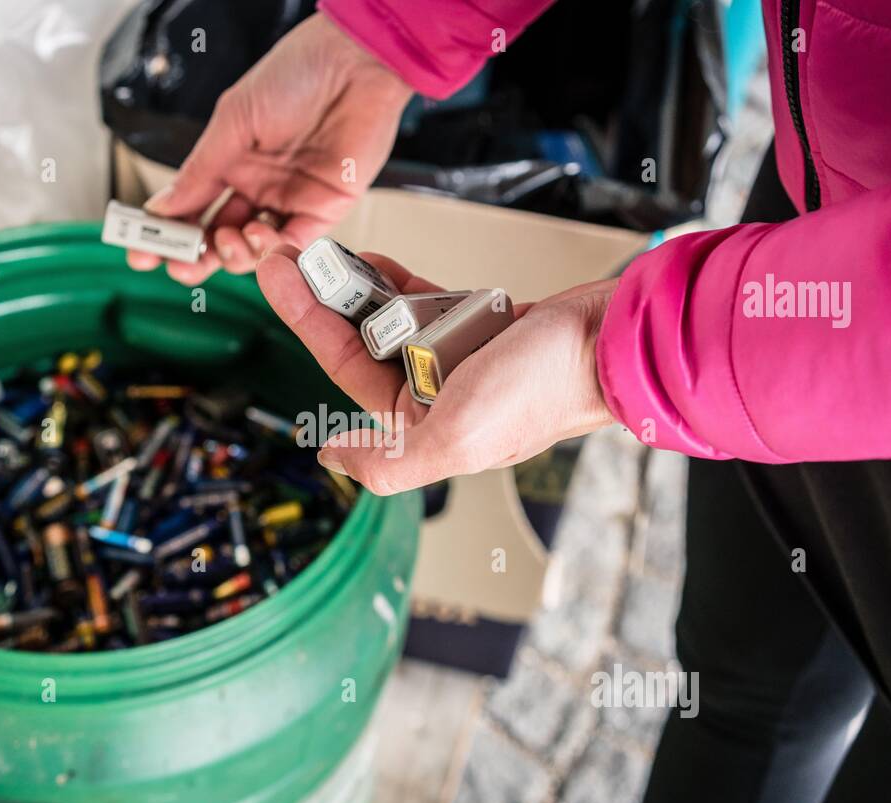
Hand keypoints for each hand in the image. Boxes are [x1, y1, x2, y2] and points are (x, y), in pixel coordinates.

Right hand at [127, 13, 412, 284]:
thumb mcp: (233, 122)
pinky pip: (294, 245)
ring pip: (255, 250)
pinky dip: (273, 252)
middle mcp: (258, 186)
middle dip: (198, 258)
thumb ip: (200, 171)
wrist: (353, 65)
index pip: (191, 209)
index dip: (167, 235)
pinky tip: (259, 240)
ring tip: (229, 237)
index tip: (142, 253)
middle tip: (182, 265)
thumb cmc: (296, 75)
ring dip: (235, 253)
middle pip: (220, 238)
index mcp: (229, 162)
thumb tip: (162, 207)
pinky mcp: (324, 210)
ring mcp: (289, 200)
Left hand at [256, 246, 617, 494]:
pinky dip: (403, 285)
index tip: (279, 278)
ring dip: (361, 288)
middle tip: (293, 254)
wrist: (611, 339)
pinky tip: (376, 263)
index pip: (346, 370)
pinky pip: (429, 304)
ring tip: (330, 252)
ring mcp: (458, 361)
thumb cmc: (542, 389)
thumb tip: (330, 457)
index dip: (307, 322)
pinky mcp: (482, 329)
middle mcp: (436, 398)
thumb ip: (389, 461)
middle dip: (325, 299)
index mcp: (423, 428)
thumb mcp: (455, 438)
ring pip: (393, 320)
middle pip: (363, 341)